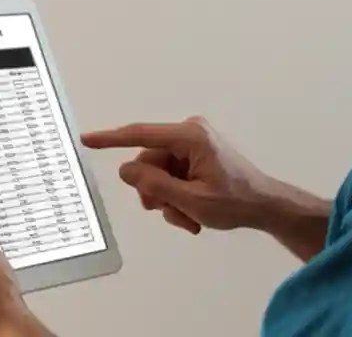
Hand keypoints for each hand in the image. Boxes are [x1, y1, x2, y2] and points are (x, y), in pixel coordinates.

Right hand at [81, 116, 331, 260]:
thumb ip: (156, 186)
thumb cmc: (235, 203)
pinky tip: (193, 214)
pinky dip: (176, 196)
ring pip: (158, 173)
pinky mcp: (196, 153)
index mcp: (190, 136)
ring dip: (168, 200)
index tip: (86, 139)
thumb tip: (126, 169)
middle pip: (149, 163)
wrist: (265, 206)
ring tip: (189, 218)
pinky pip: (171, 175)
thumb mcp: (191, 201)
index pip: (141, 135)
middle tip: (174, 215)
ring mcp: (193, 142)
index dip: (111, 139)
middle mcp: (190, 132)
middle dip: (156, 193)